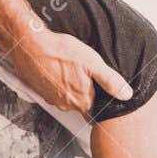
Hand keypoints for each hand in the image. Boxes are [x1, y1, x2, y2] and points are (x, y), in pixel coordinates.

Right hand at [6, 28, 133, 115]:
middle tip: (87, 76)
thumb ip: (110, 81)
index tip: (103, 94)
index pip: (97, 112)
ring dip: (70, 88)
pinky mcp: (40, 92)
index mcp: (82, 100)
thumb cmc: (60, 51)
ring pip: (67, 98)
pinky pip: (53, 92)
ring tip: (72, 70)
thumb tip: (127, 95)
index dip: (101, 103)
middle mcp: (66, 104)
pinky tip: (58, 70)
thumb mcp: (92, 62)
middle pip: (82, 105)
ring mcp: (51, 99)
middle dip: (87, 94)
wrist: (29, 45)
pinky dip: (57, 83)